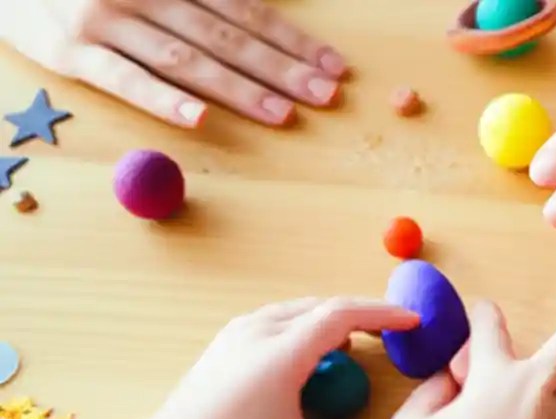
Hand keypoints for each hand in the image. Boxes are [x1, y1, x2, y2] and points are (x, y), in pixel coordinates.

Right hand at [0, 0, 346, 127]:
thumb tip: (262, 10)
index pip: (247, 10)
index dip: (293, 39)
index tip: (334, 67)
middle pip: (227, 36)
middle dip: (282, 68)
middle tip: (326, 95)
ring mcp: (106, 22)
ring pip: (185, 58)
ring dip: (238, 88)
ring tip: (283, 113)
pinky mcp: (70, 52)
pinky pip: (123, 78)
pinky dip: (163, 99)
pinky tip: (199, 119)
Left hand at [141, 297, 419, 418]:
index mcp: (280, 355)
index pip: (343, 314)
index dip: (385, 314)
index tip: (414, 322)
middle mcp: (257, 333)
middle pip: (322, 305)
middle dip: (364, 314)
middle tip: (396, 332)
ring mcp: (235, 335)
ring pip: (297, 309)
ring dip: (333, 318)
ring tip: (359, 342)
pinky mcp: (222, 344)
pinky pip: (275, 320)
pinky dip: (305, 326)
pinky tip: (313, 354)